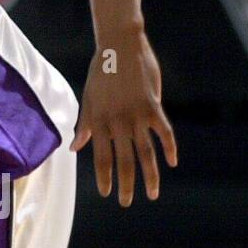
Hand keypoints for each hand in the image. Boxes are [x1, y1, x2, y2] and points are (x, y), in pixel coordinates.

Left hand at [73, 30, 177, 205]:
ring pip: (145, 152)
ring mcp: (135, 114)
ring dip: (150, 175)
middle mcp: (116, 121)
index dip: (104, 176)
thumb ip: (84, 124)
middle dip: (126, 183)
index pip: (100, 156)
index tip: (107, 193)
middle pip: (123, 160)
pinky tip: (172, 162)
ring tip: (152, 193)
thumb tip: (74, 147)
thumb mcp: (88, 97)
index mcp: (98, 120)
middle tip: (128, 202)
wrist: (118, 45)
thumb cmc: (100, 71)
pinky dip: (170, 147)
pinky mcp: (153, 105)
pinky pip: (164, 132)